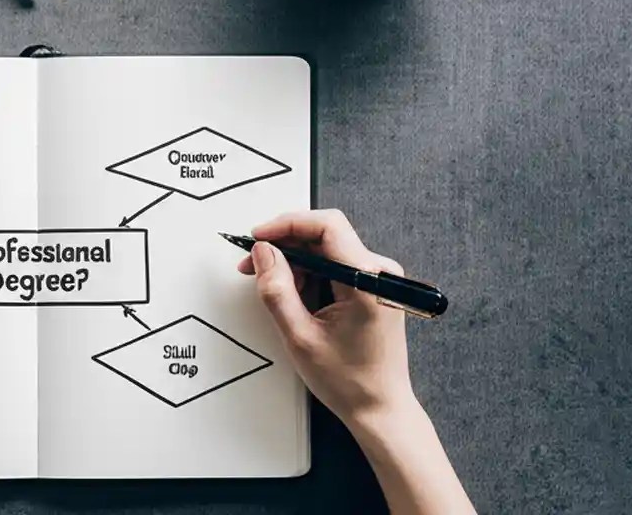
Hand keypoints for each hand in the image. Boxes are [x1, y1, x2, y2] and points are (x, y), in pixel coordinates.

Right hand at [239, 209, 474, 514]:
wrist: (380, 409)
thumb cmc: (349, 381)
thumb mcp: (299, 337)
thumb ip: (277, 290)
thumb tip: (263, 252)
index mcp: (368, 281)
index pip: (327, 226)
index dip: (287, 224)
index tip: (258, 236)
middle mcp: (379, 274)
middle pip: (324, 236)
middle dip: (284, 246)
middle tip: (251, 265)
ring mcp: (378, 281)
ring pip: (326, 252)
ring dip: (294, 264)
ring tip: (271, 290)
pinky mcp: (372, 289)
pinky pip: (334, 267)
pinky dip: (309, 276)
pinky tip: (293, 298)